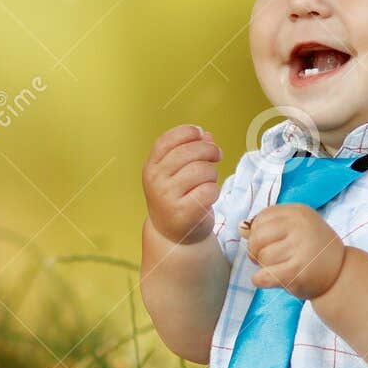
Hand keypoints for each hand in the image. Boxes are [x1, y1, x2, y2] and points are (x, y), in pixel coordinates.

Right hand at [143, 124, 221, 244]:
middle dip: (209, 150)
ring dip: (213, 174)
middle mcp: (156, 180)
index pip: (169, 140)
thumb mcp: (176, 172)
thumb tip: (206, 136)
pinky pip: (209, 190)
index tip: (201, 134)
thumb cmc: (178, 198)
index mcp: (151, 167)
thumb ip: (189, 150)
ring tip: (208, 181)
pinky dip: (215, 191)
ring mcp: (167, 197)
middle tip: (216, 155)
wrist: (174, 235)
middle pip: (189, 152)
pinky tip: (208, 196)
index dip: (189, 133)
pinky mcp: (184, 212)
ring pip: (202, 170)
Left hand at [244, 203, 346, 299]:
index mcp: (298, 212)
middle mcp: (300, 226)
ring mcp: (300, 248)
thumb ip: (270, 226)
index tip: (268, 243)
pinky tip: (272, 279)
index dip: (257, 233)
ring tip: (280, 267)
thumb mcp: (296, 230)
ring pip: (261, 257)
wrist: (341, 274)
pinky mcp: (297, 272)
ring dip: (264, 266)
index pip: (261, 218)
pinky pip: (262, 276)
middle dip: (256, 250)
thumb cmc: (313, 251)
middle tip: (268, 258)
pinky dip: (261, 280)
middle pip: (257, 237)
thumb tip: (241, 228)